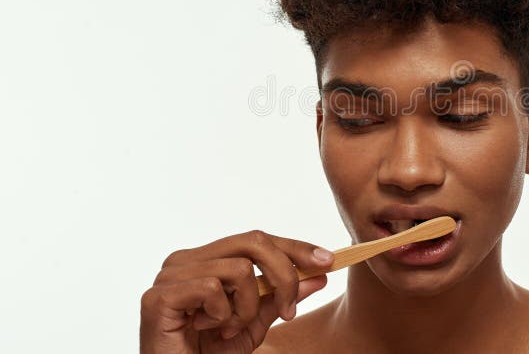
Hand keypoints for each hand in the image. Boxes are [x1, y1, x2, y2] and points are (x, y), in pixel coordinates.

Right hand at [140, 230, 333, 353]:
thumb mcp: (255, 323)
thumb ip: (281, 297)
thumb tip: (318, 275)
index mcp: (206, 259)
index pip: (257, 239)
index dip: (295, 247)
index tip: (327, 261)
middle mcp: (186, 259)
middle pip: (253, 241)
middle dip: (283, 274)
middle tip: (288, 312)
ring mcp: (170, 274)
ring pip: (239, 268)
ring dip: (247, 307)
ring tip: (230, 330)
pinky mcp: (160, 295)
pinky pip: (212, 287)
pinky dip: (222, 315)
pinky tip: (207, 330)